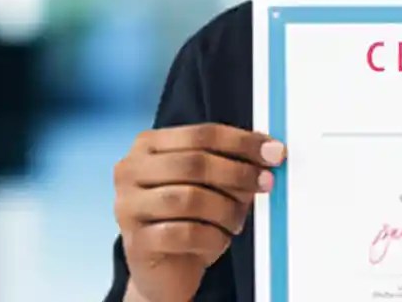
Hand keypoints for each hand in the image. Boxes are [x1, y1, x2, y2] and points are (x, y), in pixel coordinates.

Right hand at [114, 123, 285, 301]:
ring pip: (189, 198)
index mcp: (149, 145)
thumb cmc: (189, 218)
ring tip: (236, 221)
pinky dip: (212, 237)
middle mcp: (130, 170)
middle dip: (238, 173)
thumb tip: (270, 152)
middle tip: (265, 183)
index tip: (273, 152)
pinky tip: (218, 239)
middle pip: (194, 162)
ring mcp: (127, 206)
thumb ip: (233, 163)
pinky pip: (184, 234)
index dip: (242, 142)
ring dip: (225, 209)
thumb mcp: (211, 184)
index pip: (202, 133)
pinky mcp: (135, 241)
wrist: (166, 268)